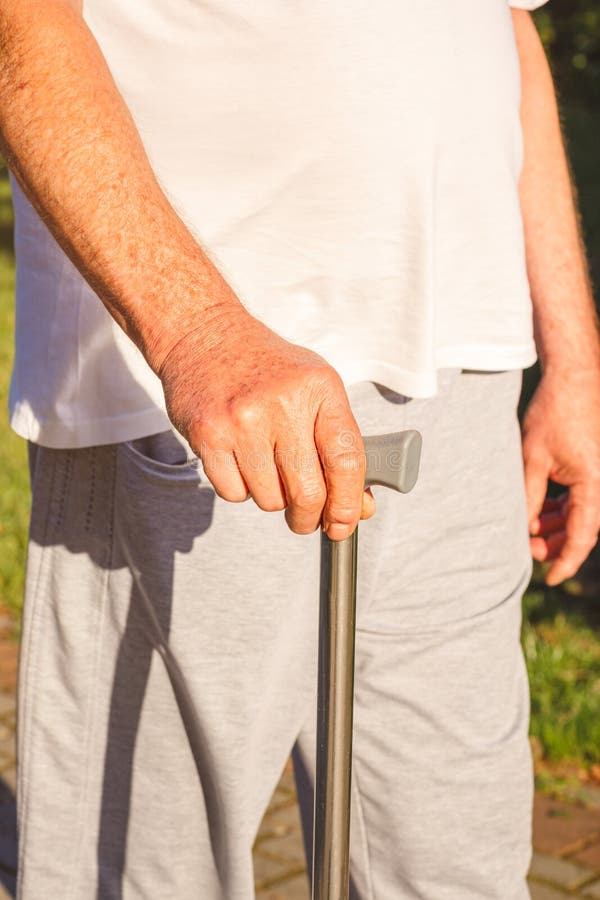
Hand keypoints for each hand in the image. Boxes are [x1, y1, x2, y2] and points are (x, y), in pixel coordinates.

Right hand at [158, 308, 374, 538]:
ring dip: (271, 497)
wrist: (205, 335)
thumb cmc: (267, 368)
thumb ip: (338, 446)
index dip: (349, 501)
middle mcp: (283, 404)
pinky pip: (234, 494)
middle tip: (304, 518)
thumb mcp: (314, 390)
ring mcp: (243, 421)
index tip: (345, 523)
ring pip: (269, 499)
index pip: (346, 459)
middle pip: (308, 491)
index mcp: (320, 389)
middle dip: (308, 517)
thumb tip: (358, 507)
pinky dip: (240, 489)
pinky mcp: (209, 435)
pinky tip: (240, 459)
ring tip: (265, 465)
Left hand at [522, 369, 599, 584]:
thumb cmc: (552, 413)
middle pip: (582, 528)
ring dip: (556, 525)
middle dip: (555, 542)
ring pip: (581, 515)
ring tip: (530, 529)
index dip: (564, 561)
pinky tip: (540, 511)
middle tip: (527, 546)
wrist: (573, 378)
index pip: (582, 536)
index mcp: (594, 484)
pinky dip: (562, 508)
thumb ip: (529, 497)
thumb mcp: (532, 458)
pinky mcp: (593, 468)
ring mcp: (599, 476)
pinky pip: (581, 498)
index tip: (548, 579)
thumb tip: (524, 528)